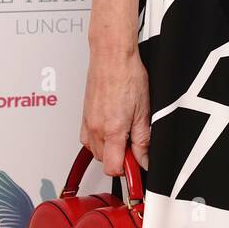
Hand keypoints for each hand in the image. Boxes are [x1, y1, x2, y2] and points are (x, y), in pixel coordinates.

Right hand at [81, 46, 150, 175]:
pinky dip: (100, 139)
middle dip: (120, 158)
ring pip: (96, 151)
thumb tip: (144, 160)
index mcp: (112, 130)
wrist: (111, 56)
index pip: (113, 169)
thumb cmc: (127, 75)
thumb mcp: (144, 111)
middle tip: (135, 143)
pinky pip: (88, 138)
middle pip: (105, 162)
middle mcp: (96, 129)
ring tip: (125, 132)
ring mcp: (87, 122)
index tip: (138, 166)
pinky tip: (112, 127)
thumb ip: (143, 140)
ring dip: (110, 149)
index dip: (128, 171)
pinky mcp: (84, 116)